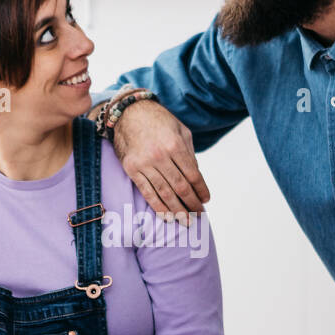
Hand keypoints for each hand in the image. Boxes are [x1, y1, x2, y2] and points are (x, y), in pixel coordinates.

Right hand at [111, 100, 210, 222]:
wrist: (128, 113)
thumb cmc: (158, 121)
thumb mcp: (180, 130)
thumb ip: (189, 153)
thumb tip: (196, 178)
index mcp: (175, 145)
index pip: (193, 175)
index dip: (201, 190)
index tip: (206, 200)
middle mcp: (160, 156)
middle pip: (180, 187)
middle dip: (192, 203)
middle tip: (199, 214)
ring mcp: (144, 164)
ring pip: (164, 193)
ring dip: (177, 210)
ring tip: (186, 221)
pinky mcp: (132, 169)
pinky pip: (147, 192)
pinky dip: (158, 206)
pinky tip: (167, 216)